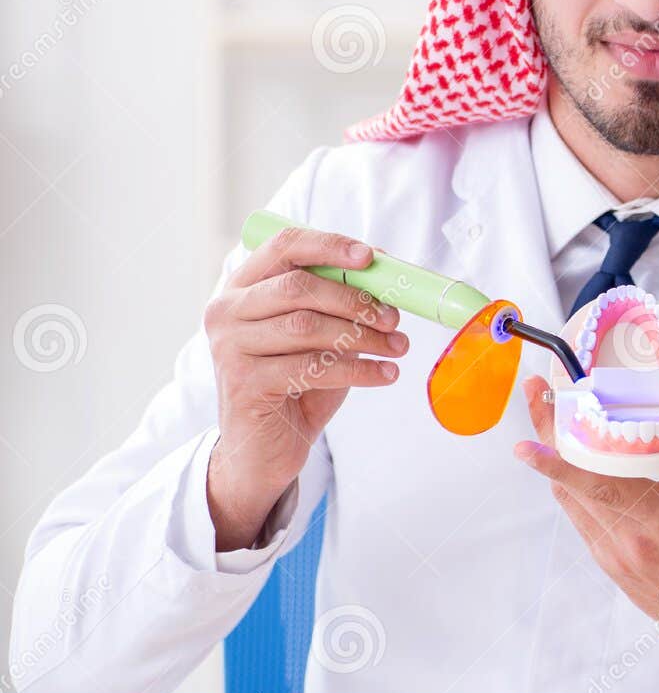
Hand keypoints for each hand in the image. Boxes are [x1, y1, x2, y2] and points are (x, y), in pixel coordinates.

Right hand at [203, 227, 408, 549]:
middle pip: (297, 287)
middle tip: (393, 317)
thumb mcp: (321, 334)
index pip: (283, 246)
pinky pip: (311, 368)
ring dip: (363, 336)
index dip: (329, 245)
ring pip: (307, 327)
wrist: (264, 448)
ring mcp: (230, 347)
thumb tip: (384, 265)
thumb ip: (340, 300)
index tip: (371, 257)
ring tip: (397, 347)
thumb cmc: (296, 381)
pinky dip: (359, 369)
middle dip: (355, 300)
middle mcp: (227, 310)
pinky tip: (386, 374)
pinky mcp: (244, 383)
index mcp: (244, 286)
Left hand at [516, 374, 658, 678]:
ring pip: (574, 503)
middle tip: (542, 396)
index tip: (529, 433)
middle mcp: (634, 543)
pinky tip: (586, 462)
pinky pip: (586, 522)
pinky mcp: (617, 572)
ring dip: (561, 461)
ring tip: (558, 420)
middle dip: (550, 437)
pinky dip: (579, 488)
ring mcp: (621, 561)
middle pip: (574, 483)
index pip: (597, 482)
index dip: (557, 455)